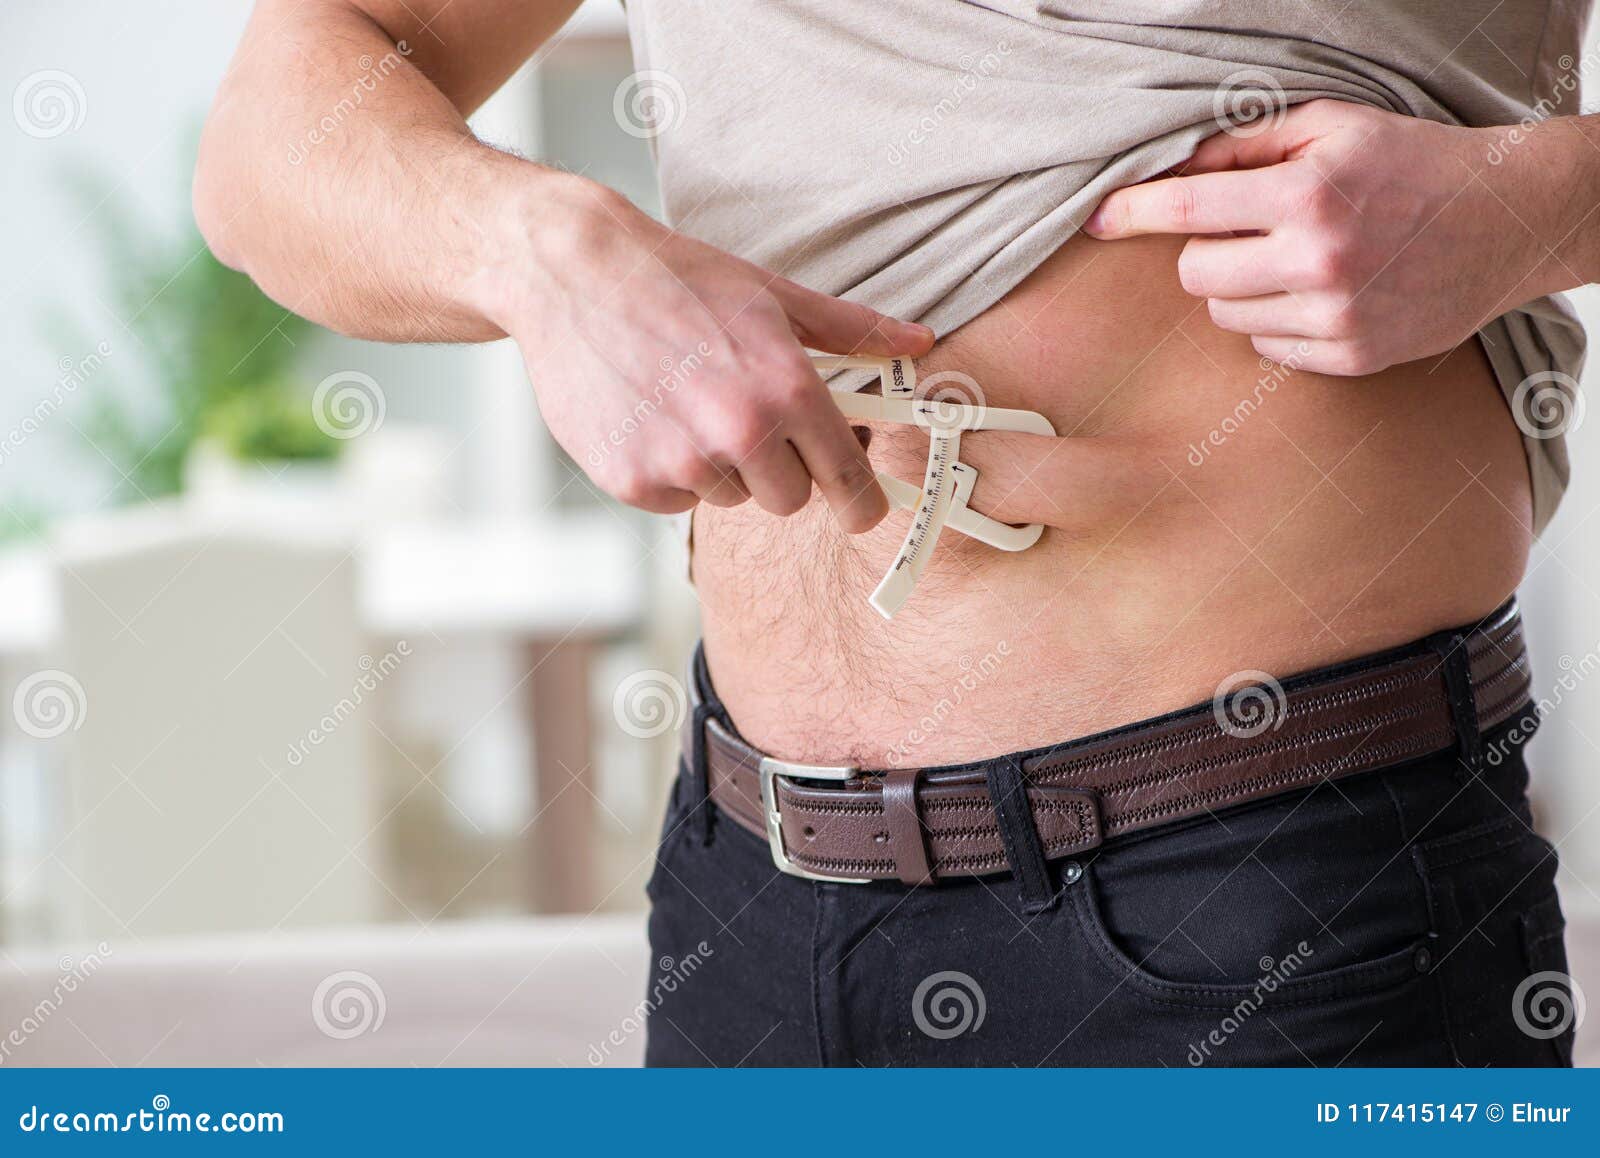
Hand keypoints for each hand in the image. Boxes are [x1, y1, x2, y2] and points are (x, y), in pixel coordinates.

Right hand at [480, 179, 933, 528]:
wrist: (573, 273)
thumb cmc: (678, 278)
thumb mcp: (774, 296)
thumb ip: (853, 330)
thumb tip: (919, 341)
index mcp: (787, 388)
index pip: (848, 479)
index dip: (862, 501)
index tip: (864, 509)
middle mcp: (739, 431)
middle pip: (790, 499)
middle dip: (780, 468)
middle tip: (746, 420)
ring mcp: (682, 462)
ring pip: (730, 498)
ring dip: (720, 467)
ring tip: (687, 404)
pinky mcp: (631, 480)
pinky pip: (676, 502)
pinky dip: (669, 472)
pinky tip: (650, 418)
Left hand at [1082, 99, 1574, 375]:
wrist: (1504, 222)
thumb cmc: (1410, 165)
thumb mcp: (1332, 129)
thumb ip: (1246, 146)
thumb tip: (1169, 168)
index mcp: (1308, 195)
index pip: (1189, 208)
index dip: (1133, 211)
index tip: (1097, 219)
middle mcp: (1317, 260)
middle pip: (1195, 275)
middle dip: (1205, 253)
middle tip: (1246, 234)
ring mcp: (1335, 316)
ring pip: (1226, 316)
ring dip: (1241, 291)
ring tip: (1292, 263)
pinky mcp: (1350, 356)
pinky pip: (1267, 349)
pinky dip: (1277, 324)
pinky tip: (1319, 295)